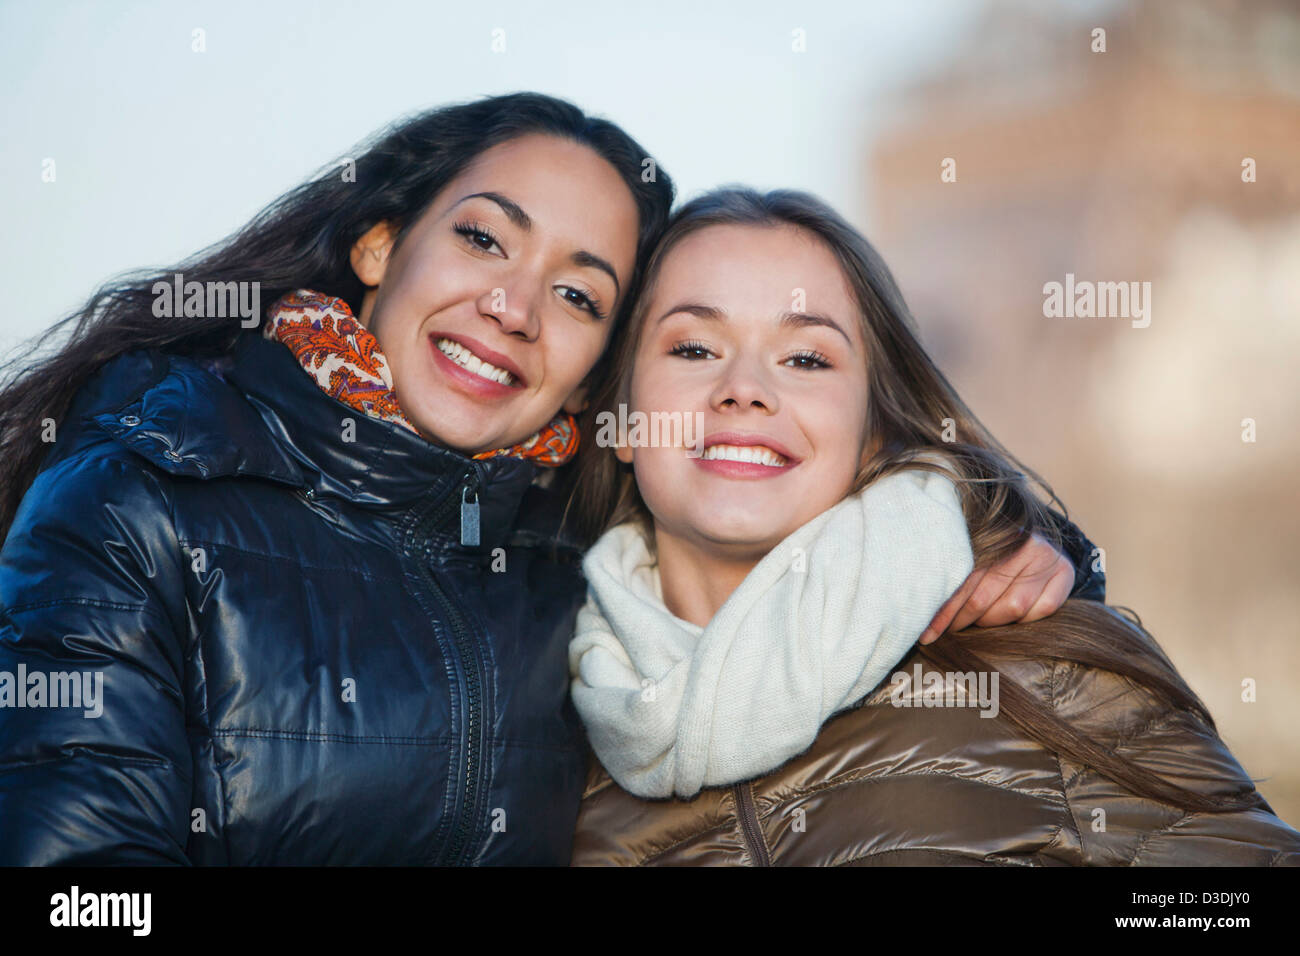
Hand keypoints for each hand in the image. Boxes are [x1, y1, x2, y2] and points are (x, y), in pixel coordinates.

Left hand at [918, 533, 1073, 644]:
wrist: (1034, 537)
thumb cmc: (992, 550)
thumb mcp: (971, 553)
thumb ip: (953, 573)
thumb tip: (920, 608)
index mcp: (990, 534)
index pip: (960, 579)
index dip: (942, 609)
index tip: (926, 633)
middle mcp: (1020, 542)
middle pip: (982, 596)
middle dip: (959, 620)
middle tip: (943, 632)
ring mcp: (1045, 556)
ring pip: (1010, 607)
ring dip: (987, 622)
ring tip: (971, 624)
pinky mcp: (1064, 572)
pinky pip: (1041, 610)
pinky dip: (1021, 620)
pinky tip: (1006, 619)